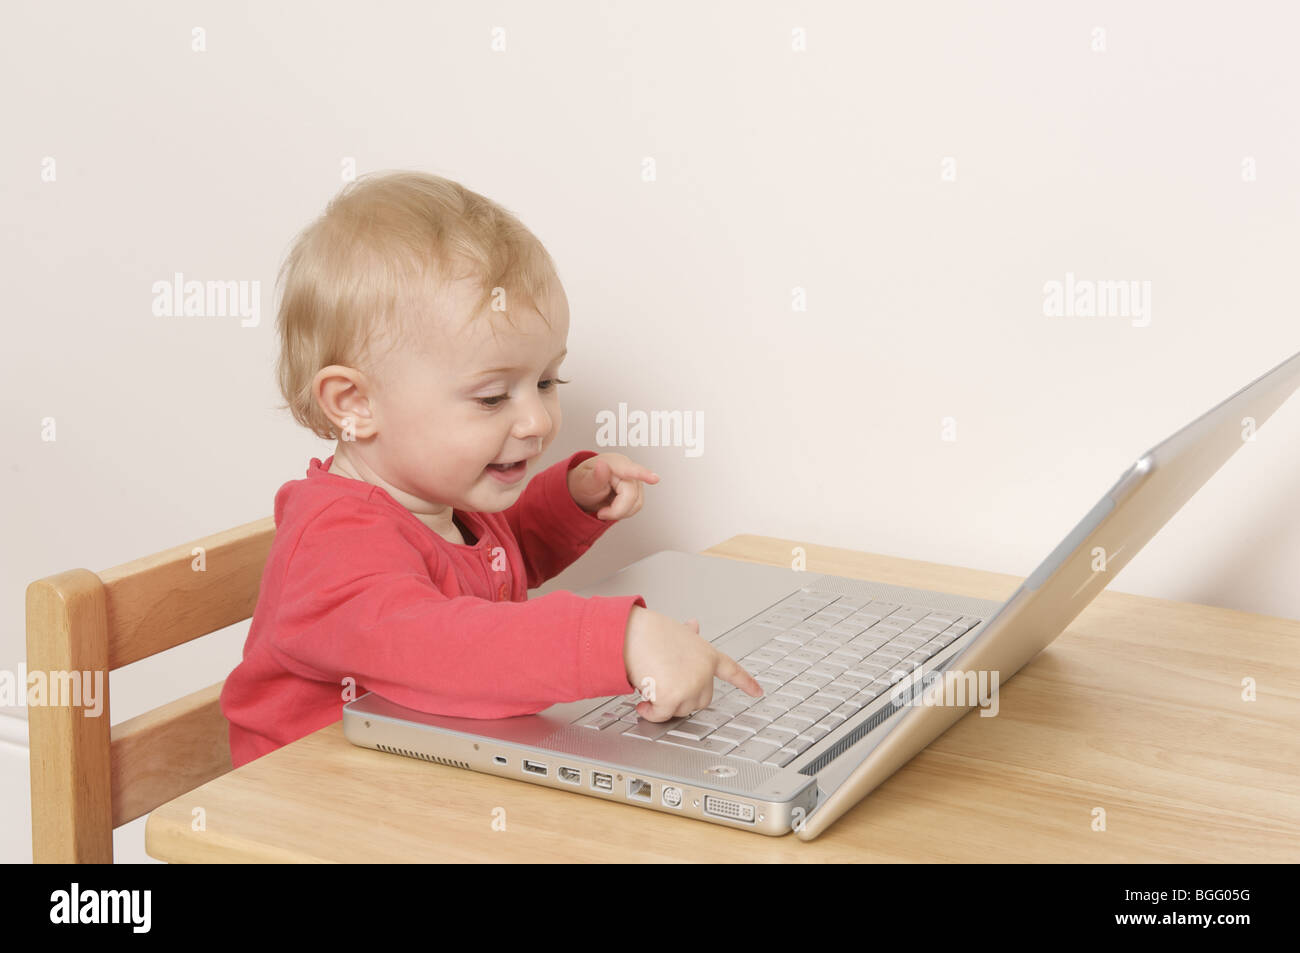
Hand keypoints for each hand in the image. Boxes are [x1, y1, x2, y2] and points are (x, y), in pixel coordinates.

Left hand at [568, 452, 659, 520]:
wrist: (583, 490)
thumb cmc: (583, 483)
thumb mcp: (583, 482)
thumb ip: (595, 477)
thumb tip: (603, 466)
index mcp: (613, 462)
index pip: (629, 469)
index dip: (642, 474)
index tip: (654, 479)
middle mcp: (627, 468)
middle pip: (632, 495)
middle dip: (616, 510)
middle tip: (601, 513)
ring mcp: (634, 479)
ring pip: (637, 503)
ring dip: (620, 512)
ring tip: (605, 509)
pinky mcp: (637, 489)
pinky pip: (637, 506)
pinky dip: (623, 511)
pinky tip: (613, 507)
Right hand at [622, 607, 763, 720]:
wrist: (632, 633)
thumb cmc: (650, 631)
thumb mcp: (677, 631)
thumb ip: (688, 636)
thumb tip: (693, 626)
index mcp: (708, 655)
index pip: (732, 671)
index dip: (746, 683)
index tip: (758, 692)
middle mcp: (704, 672)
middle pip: (700, 700)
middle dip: (681, 697)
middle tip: (663, 684)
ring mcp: (691, 686)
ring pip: (680, 709)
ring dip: (663, 703)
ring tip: (651, 684)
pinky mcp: (674, 698)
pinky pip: (662, 715)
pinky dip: (651, 713)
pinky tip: (643, 704)